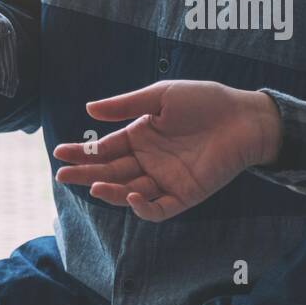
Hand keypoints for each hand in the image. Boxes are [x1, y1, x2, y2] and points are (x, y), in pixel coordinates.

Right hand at [52, 80, 281, 221]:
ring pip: (129, 192)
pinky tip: (130, 195)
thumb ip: (126, 106)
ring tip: (94, 185)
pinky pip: (158, 208)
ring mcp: (165, 179)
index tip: (60, 153)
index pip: (104, 149)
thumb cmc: (205, 101)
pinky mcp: (185, 194)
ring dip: (110, 191)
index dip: (82, 152)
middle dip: (86, 174)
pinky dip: (142, 207)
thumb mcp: (161, 96)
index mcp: (140, 137)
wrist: (245, 117)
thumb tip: (88, 109)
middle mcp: (148, 161)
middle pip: (110, 171)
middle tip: (63, 175)